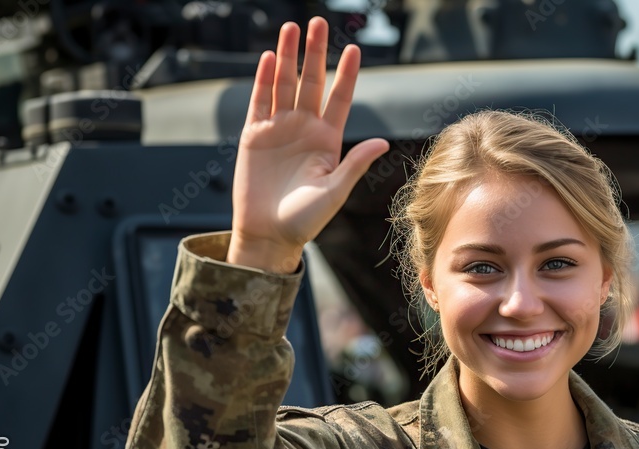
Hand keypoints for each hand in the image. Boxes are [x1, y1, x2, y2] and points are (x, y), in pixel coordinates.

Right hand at [227, 18, 389, 271]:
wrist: (269, 235)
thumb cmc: (305, 220)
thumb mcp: (335, 192)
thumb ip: (355, 163)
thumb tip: (383, 142)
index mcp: (328, 141)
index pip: (340, 99)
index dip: (346, 75)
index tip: (355, 50)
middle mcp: (304, 130)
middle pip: (311, 83)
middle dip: (315, 53)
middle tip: (318, 22)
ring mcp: (278, 130)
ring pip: (284, 85)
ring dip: (288, 57)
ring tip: (292, 28)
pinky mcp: (254, 136)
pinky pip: (260, 101)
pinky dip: (264, 80)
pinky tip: (271, 57)